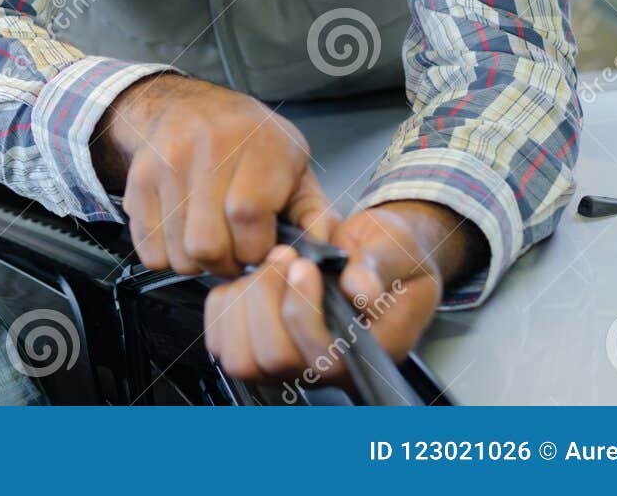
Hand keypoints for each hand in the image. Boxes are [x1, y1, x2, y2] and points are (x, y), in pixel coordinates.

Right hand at [94, 73, 335, 276]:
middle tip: (233, 255)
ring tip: (210, 242)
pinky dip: (166, 255)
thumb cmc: (251, 141)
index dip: (255, 249)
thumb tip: (323, 256)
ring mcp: (167, 162)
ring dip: (196, 263)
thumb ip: (313, 213)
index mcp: (258, 144)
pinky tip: (183, 236)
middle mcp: (208, 148)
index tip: (261, 251)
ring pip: (176, 251)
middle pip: (206, 242)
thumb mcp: (295, 165)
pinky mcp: (137, 179)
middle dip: (224, 265)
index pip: (247, 216)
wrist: (190, 106)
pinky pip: (147, 246)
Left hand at [203, 200, 485, 387]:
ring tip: (268, 267)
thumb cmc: (388, 253)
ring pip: (242, 358)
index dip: (302, 310)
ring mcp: (289, 364)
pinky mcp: (258, 348)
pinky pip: (221, 342)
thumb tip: (360, 292)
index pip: (323, 358)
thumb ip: (378, 267)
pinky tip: (249, 281)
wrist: (374, 251)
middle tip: (284, 256)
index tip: (304, 264)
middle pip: (274, 358)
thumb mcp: (395, 248)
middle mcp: (326, 370)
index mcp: (368, 352)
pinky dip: (225, 306)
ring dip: (244, 302)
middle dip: (268, 297)